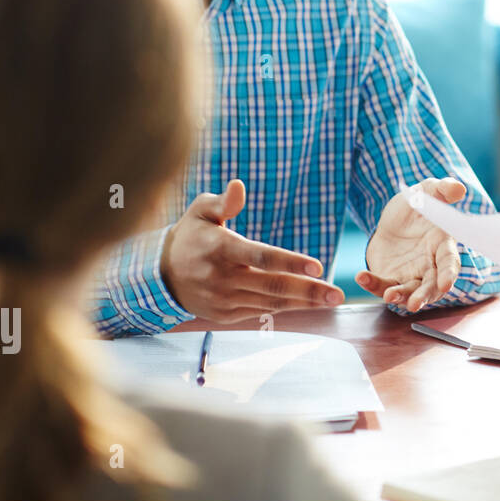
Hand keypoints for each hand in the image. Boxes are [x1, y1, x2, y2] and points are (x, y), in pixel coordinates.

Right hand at [161, 179, 343, 322]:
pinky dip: (286, 308)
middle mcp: (222, 277)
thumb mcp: (199, 211)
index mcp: (220, 248)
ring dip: (304, 303)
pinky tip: (308, 303)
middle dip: (309, 290)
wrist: (162, 274)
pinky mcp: (225, 315)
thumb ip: (223, 202)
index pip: (260, 257)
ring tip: (332, 299)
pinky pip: (261, 312)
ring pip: (271, 303)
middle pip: (273, 286)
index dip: (290, 262)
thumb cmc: (191, 235)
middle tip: (338, 294)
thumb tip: (239, 186)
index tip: (318, 266)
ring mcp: (223, 299)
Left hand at [356, 177, 465, 312]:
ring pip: (409, 292)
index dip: (448, 273)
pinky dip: (373, 284)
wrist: (393, 219)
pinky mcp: (390, 279)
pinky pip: (383, 285)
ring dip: (401, 296)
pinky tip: (362, 277)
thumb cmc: (417, 206)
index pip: (449, 262)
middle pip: (431, 286)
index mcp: (442, 245)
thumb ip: (442, 189)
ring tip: (389, 296)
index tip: (446, 284)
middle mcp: (430, 265)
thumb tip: (458, 188)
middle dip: (424, 296)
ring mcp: (410, 275)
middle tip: (415, 304)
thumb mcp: (427, 191)